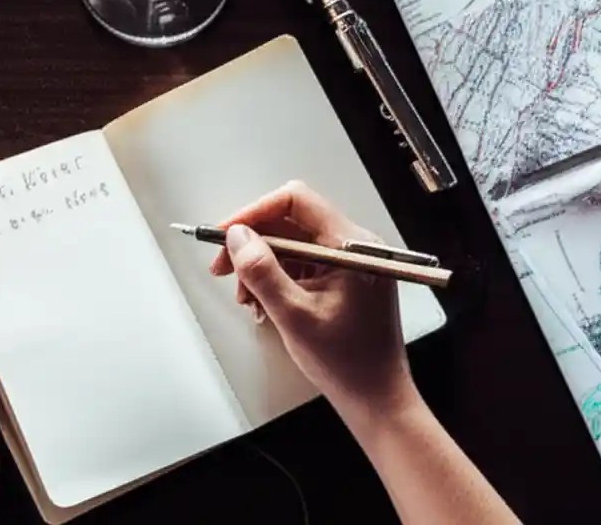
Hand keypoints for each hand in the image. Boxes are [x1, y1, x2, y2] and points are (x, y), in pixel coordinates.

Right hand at [210, 181, 415, 417]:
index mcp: (351, 246)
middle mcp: (352, 246)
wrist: (376, 399)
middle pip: (290, 222)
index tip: (225, 235)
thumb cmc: (347, 362)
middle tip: (223, 269)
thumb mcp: (294, 315)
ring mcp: (348, 263)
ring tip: (248, 299)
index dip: (254, 213)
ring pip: (291, 245)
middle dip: (252, 245)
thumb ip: (263, 272)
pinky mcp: (341, 279)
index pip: (295, 202)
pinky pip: (300, 265)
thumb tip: (237, 236)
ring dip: (261, 266)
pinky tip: (263, 304)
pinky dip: (276, 279)